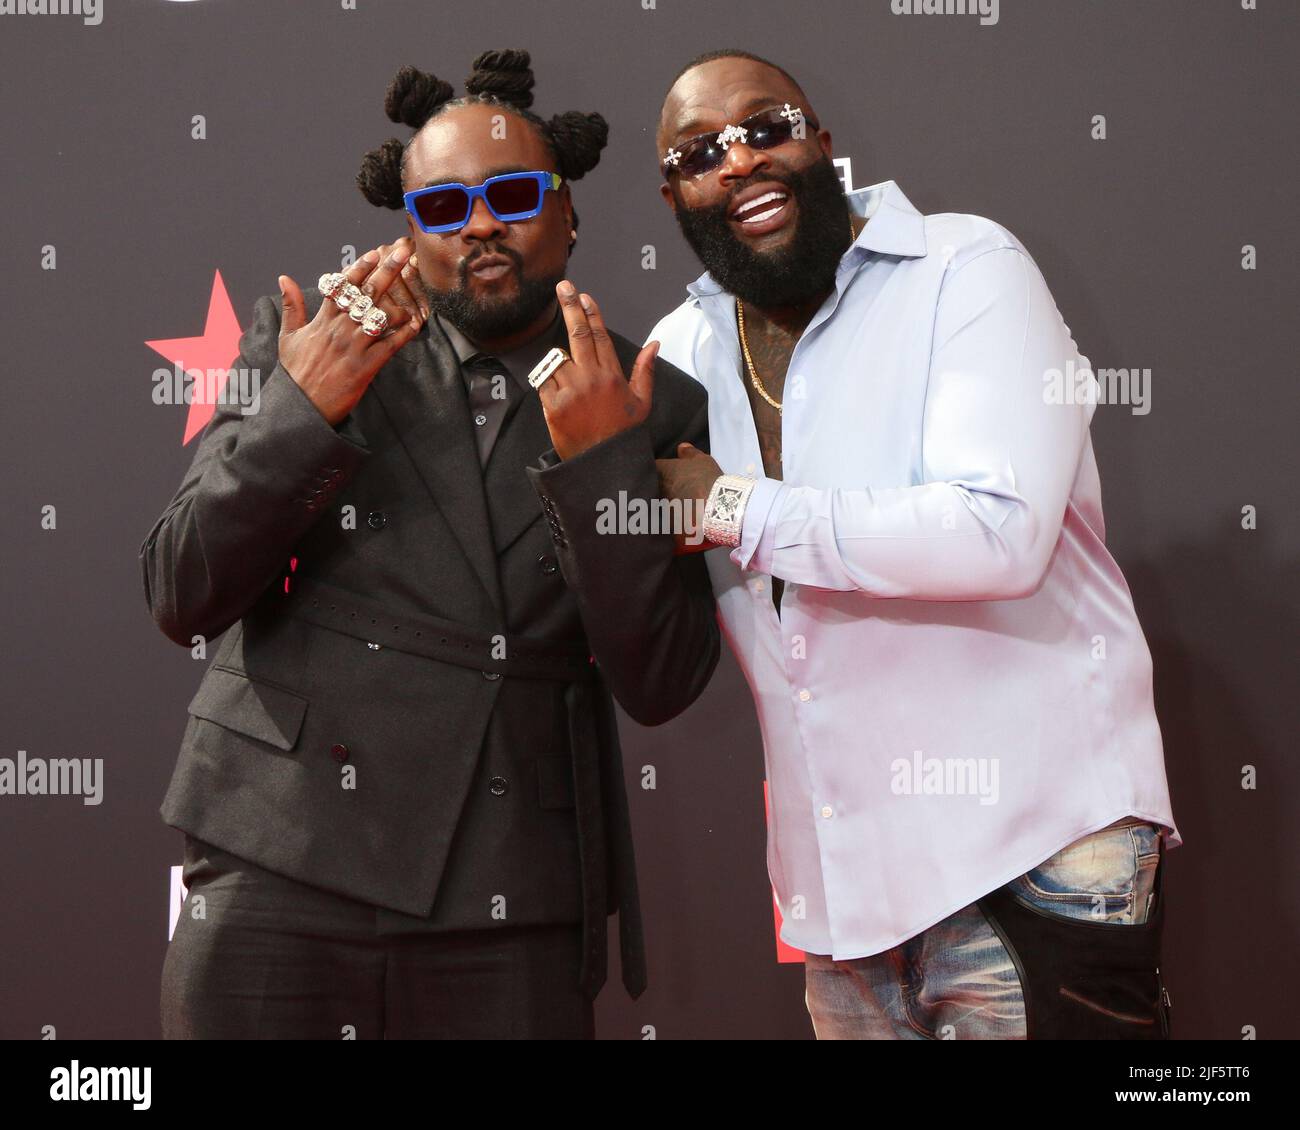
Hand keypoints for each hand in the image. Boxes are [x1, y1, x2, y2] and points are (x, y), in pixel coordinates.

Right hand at [277, 244, 426, 426]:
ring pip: (381, 316)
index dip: (360, 268)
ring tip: (413, 293)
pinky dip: (404, 333)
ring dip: (400, 302)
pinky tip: (416, 323)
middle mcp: (339, 329)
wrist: (300, 406)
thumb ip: (291, 306)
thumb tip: (284, 278)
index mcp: (322, 320)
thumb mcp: (288, 336)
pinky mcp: (365, 367)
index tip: (375, 253)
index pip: (343, 286)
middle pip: (366, 293)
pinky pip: (390, 346)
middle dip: (387, 271)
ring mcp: (353, 347)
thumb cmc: (295, 372)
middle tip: (403, 252)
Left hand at [535, 282, 658, 460]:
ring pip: (556, 359)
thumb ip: (646, 371)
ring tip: (566, 379)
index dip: (591, 313)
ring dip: (558, 362)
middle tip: (563, 287)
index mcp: (612, 376)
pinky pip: (544, 381)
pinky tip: (555, 392)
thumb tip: (654, 344)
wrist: (601, 463)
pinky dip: (547, 383)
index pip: (600, 336)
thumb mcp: (642, 403)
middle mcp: (591, 378)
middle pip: (578, 334)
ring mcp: (571, 390)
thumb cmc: (621, 433)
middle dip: (570, 307)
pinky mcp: (552, 404)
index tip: (584, 296)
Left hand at [655, 442, 723, 553]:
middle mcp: (657, 489)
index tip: (658, 472)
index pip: (648, 468)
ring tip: (673, 505)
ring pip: (654, 505)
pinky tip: (675, 521)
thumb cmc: (708, 479)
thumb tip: (681, 447)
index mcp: (662, 472)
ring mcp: (661, 507)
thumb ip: (689, 453)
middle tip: (665, 489)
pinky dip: (666, 521)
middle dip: (653, 488)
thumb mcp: (702, 461)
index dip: (652, 470)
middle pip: (648, 488)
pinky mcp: (667, 524)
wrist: (717, 508)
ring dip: (660, 504)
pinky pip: (662, 522)